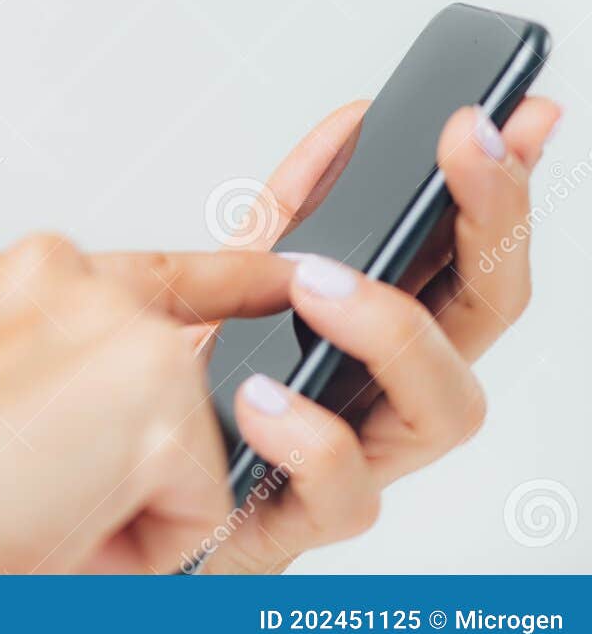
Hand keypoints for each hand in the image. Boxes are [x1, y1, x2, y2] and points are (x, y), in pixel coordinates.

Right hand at [0, 238, 299, 573]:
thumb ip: (40, 376)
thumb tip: (112, 423)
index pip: (136, 274)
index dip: (218, 282)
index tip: (281, 266)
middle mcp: (47, 269)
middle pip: (163, 370)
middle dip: (126, 451)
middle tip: (24, 489)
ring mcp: (102, 311)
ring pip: (180, 433)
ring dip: (127, 492)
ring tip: (27, 507)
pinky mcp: (152, 377)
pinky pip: (198, 493)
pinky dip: (145, 538)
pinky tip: (57, 526)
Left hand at [202, 97, 560, 572]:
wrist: (113, 485)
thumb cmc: (184, 390)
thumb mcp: (232, 279)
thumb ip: (292, 209)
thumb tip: (353, 123)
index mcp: (383, 335)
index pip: (472, 255)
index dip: (506, 189)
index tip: (520, 112)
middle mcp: (389, 395)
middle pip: (488, 316)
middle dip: (492, 222)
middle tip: (459, 150)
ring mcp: (359, 459)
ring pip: (447, 407)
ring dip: (393, 328)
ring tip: (317, 282)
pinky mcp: (300, 521)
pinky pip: (345, 492)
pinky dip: (310, 435)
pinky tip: (262, 394)